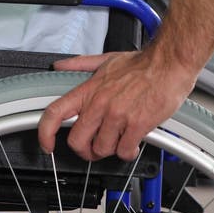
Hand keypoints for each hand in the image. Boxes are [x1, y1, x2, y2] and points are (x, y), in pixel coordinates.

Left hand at [38, 49, 195, 160]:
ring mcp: (117, 116)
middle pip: (77, 141)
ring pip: (101, 149)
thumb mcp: (105, 60)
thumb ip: (79, 65)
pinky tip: (132, 142)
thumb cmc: (141, 63)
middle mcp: (100, 103)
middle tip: (93, 146)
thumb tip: (59, 66)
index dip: (45, 132)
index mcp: (89, 89)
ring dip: (110, 149)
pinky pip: (124, 152)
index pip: (56, 112)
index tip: (47, 144)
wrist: (168, 64)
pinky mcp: (136, 125)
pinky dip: (128, 152)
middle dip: (84, 149)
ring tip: (118, 138)